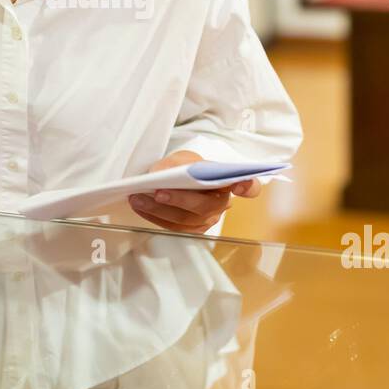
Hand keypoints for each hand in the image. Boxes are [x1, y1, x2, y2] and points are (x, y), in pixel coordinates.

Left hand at [127, 150, 257, 233]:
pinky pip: (173, 227)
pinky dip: (154, 216)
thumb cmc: (186, 167)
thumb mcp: (183, 159)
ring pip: (185, 220)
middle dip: (180, 200)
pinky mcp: (192, 229)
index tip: (241, 184)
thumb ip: (176, 165)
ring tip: (138, 199)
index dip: (248, 186)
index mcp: (228, 182)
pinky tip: (139, 206)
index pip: (249, 187)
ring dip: (158, 210)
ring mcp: (208, 220)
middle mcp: (222, 204)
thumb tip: (161, 176)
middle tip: (158, 192)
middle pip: (205, 207)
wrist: (180, 178)